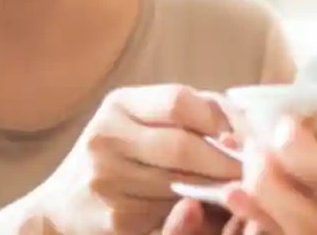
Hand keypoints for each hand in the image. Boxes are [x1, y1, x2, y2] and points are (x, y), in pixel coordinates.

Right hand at [30, 85, 240, 233]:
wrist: (58, 210)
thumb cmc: (116, 158)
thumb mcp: (138, 122)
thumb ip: (185, 114)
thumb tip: (242, 118)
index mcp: (118, 105)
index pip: (178, 100)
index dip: (220, 116)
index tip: (247, 132)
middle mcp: (106, 137)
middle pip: (183, 144)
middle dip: (227, 158)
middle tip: (258, 165)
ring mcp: (107, 179)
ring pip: (181, 181)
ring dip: (220, 186)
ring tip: (246, 184)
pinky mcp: (115, 218)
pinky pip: (170, 211)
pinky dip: (198, 209)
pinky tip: (214, 207)